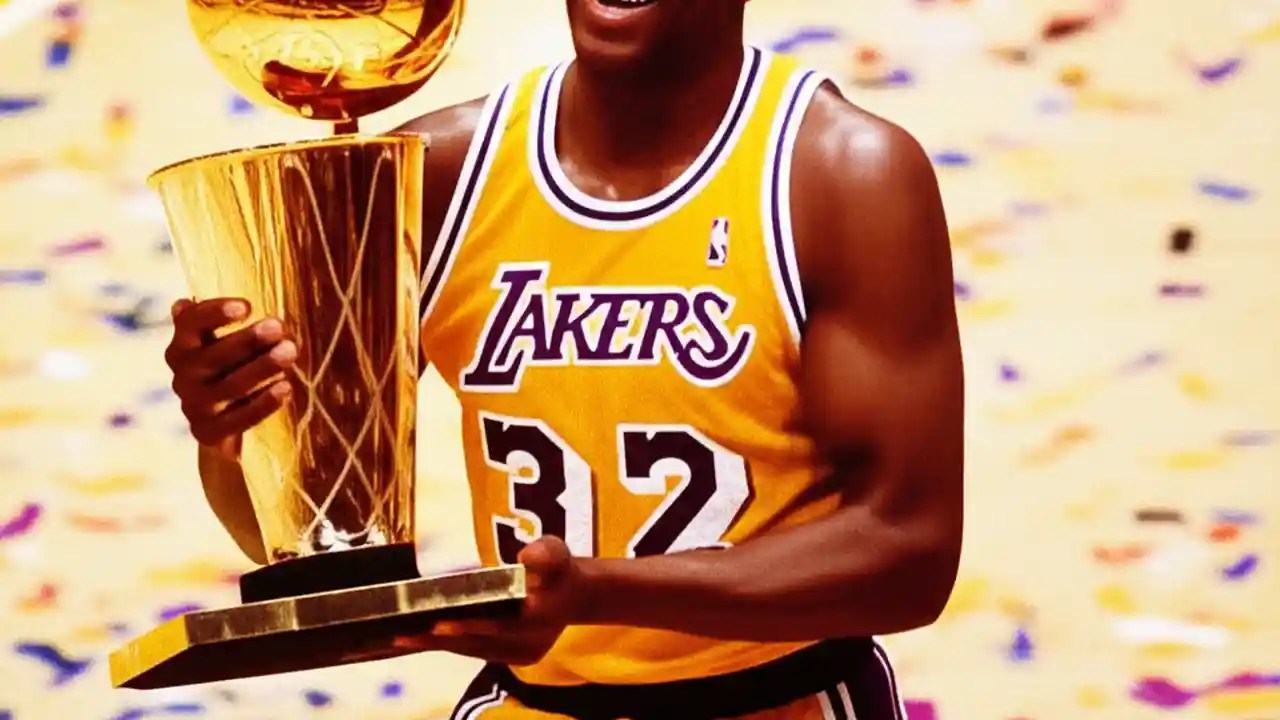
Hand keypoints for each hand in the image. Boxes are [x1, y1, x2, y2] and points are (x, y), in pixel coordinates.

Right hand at [165, 298, 297, 450]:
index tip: (247, 306)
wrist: (218, 423)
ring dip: (263, 367)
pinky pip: (239, 419)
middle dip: (248, 340)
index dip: (214, 313)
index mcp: (181, 347)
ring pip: (231, 386)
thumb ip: (205, 323)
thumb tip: (181, 305)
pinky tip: (286, 387)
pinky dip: (264, 403)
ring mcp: (195, 406)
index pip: (190, 325)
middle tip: (279, 326)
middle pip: (215, 356)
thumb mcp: (214, 343)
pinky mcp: (209, 431)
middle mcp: (183, 377)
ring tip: (290, 350)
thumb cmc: (227, 367)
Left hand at [393, 536, 584, 665]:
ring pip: (471, 650)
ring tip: (401, 637)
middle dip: (441, 639)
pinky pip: (470, 650)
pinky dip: (446, 644)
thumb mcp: (558, 553)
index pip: (502, 628)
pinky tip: (418, 637)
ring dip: (437, 645)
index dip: (471, 626)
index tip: (440, 624)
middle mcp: (526, 646)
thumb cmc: (559, 569)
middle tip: (405, 634)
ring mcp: (515, 655)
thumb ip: (547, 554)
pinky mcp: (503, 655)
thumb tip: (526, 558)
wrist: (571, 594)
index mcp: (541, 623)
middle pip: (479, 643)